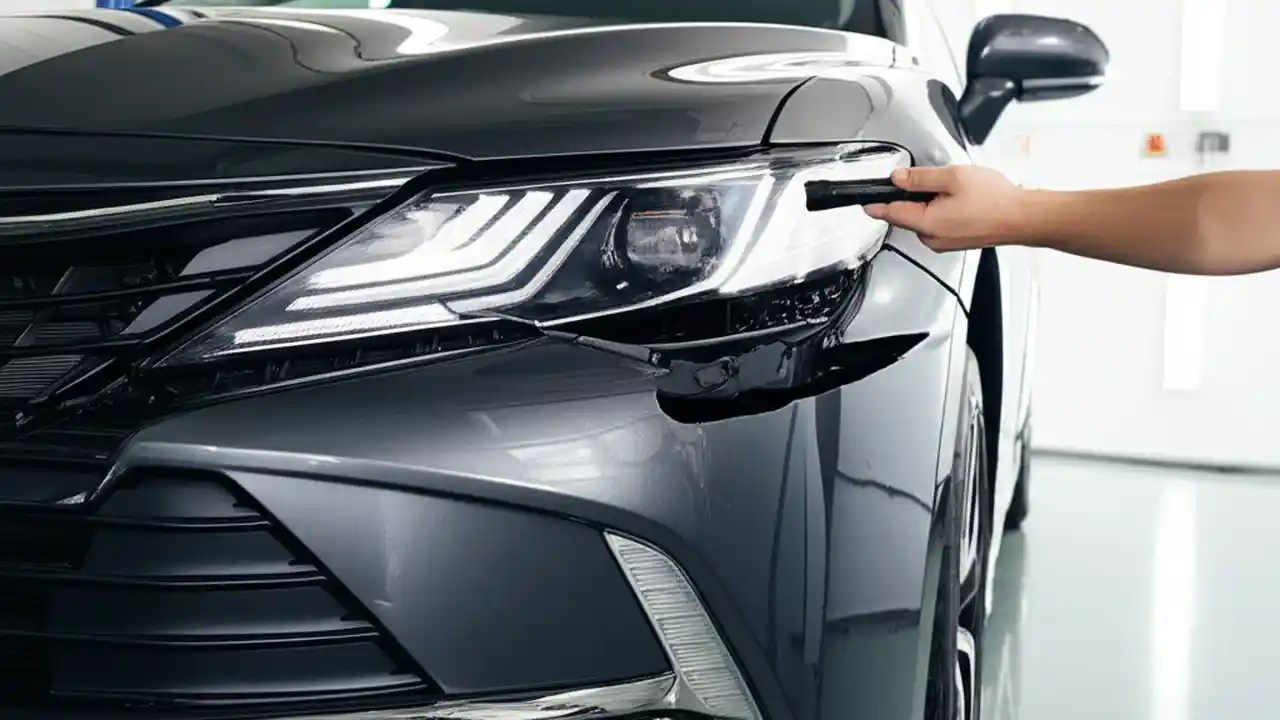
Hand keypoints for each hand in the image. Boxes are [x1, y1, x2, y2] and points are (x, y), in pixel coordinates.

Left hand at [863, 165, 1028, 250]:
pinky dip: (942, 211)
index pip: (891, 213)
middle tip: (934, 181)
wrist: (1021, 218)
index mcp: (926, 223)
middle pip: (907, 215)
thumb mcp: (951, 177)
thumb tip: (897, 178)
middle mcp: (932, 238)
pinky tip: (960, 201)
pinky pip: (938, 224)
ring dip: (929, 204)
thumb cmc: (994, 199)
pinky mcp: (955, 242)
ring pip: (923, 219)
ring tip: (954, 190)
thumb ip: (919, 178)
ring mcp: (944, 243)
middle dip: (912, 197)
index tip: (864, 203)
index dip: (876, 205)